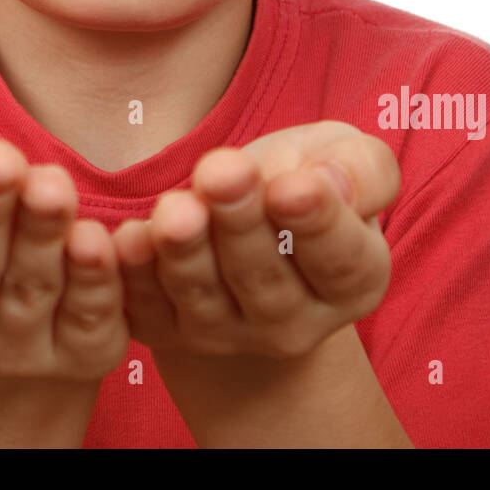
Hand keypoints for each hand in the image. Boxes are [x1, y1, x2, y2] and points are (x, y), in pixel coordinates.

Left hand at [112, 121, 398, 359]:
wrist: (244, 214)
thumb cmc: (303, 175)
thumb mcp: (348, 155)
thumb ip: (363, 169)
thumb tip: (331, 184)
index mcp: (354, 280)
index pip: (340, 259)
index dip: (316, 224)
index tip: (291, 187)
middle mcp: (295, 322)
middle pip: (266, 280)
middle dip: (240, 224)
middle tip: (223, 174)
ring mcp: (228, 333)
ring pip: (204, 297)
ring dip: (186, 252)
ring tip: (176, 208)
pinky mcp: (168, 330)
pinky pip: (147, 307)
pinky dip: (134, 274)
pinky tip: (126, 238)